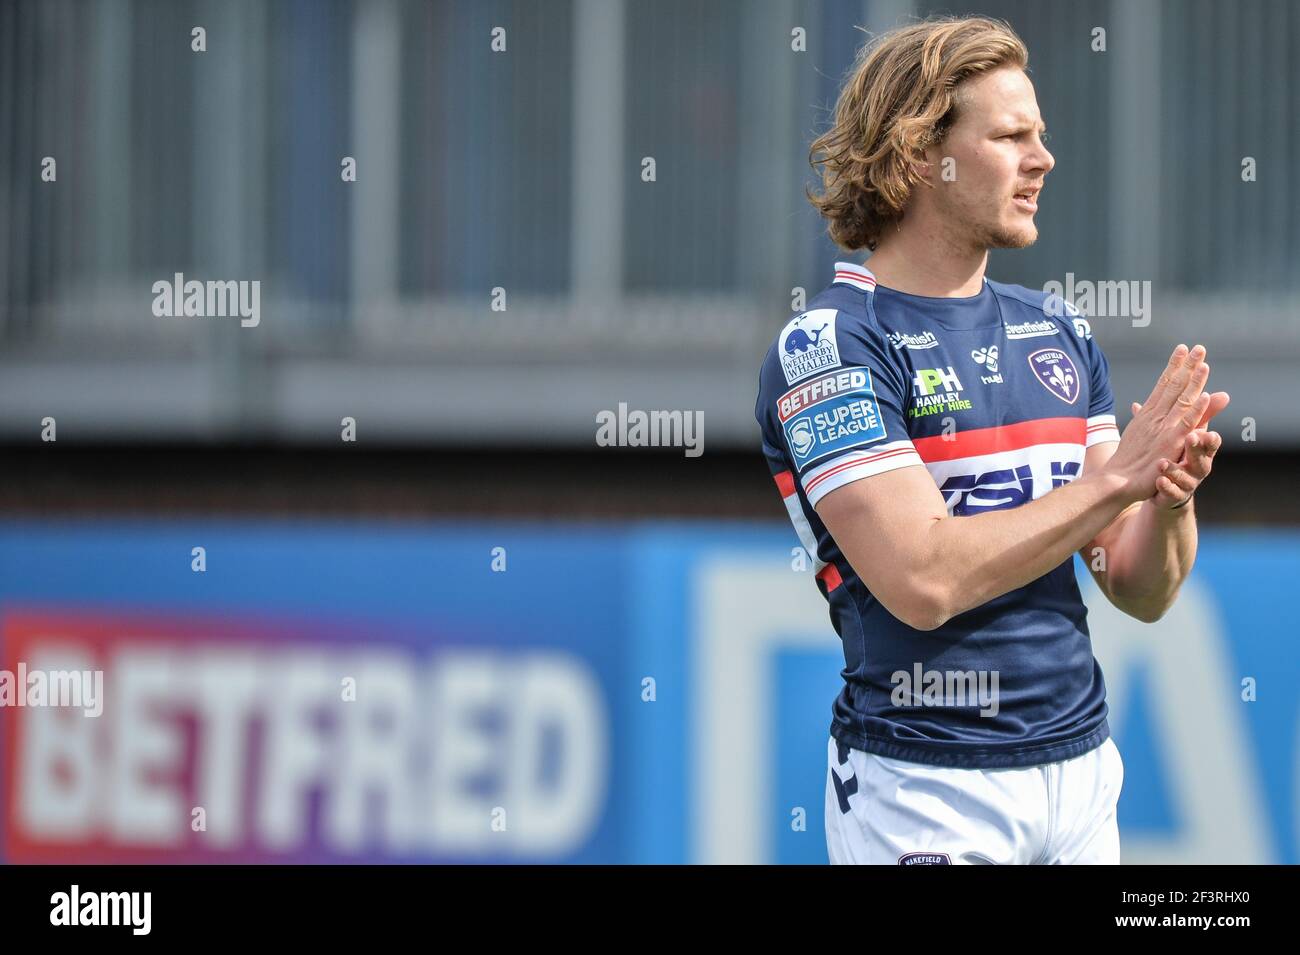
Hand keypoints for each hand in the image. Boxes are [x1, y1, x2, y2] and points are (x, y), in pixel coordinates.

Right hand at [1103, 344, 1213, 503]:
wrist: (1117, 479)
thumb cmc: (1129, 459)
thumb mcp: (1137, 433)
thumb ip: (1144, 420)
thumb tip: (1138, 403)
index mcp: (1148, 413)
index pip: (1163, 383)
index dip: (1174, 365)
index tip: (1182, 348)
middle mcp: (1155, 416)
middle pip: (1174, 386)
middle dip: (1187, 365)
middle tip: (1198, 347)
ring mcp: (1163, 428)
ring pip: (1181, 400)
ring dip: (1193, 381)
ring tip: (1203, 364)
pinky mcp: (1171, 443)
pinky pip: (1186, 423)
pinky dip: (1195, 409)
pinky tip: (1205, 397)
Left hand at [1129, 391, 1228, 509]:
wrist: (1165, 485)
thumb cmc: (1180, 453)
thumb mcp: (1187, 435)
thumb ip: (1198, 416)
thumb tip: (1217, 393)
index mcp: (1201, 452)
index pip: (1210, 444)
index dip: (1211, 439)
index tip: (1209, 432)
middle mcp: (1198, 467)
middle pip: (1201, 460)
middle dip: (1196, 449)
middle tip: (1190, 437)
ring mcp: (1187, 482)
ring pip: (1185, 478)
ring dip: (1175, 469)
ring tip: (1162, 463)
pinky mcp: (1174, 494)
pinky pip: (1172, 492)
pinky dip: (1166, 486)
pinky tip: (1159, 480)